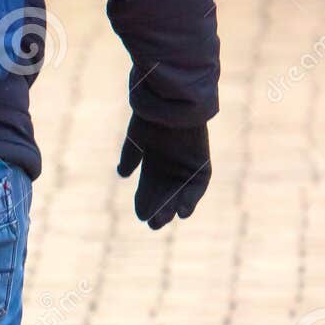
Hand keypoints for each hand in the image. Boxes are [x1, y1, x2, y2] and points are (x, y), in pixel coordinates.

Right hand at [117, 114, 211, 229]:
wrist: (172, 100)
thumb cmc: (152, 117)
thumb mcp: (137, 140)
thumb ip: (131, 157)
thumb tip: (123, 173)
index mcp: (153, 165)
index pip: (148, 192)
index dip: (145, 204)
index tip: (142, 214)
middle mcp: (170, 168)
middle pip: (165, 197)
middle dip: (160, 211)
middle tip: (154, 223)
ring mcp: (186, 167)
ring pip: (180, 195)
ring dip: (173, 209)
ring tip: (164, 219)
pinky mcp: (201, 164)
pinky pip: (198, 187)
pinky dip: (191, 200)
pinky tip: (183, 212)